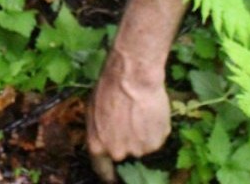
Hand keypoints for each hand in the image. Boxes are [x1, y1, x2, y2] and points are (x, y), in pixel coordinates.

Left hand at [87, 52, 170, 181]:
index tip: (114, 177)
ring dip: (142, 135)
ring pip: (141, 146)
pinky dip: (155, 129)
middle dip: (126, 141)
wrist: (133, 77)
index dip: (109, 174)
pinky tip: (150, 112)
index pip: (102, 170)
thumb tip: (106, 139)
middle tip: (129, 121)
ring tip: (140, 112)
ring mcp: (139, 149)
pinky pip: (156, 139)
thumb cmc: (109, 88)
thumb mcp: (93, 110)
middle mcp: (118, 152)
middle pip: (124, 154)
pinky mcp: (157, 141)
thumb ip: (99, 131)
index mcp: (98, 146)